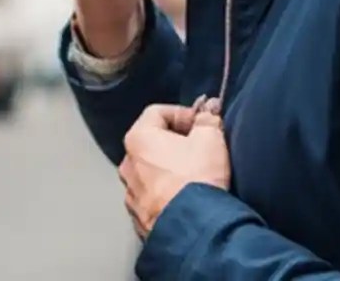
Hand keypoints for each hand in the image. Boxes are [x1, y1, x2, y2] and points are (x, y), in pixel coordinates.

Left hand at [119, 104, 229, 238]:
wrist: (193, 227)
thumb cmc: (196, 180)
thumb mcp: (211, 138)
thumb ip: (208, 119)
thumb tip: (209, 112)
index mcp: (139, 139)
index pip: (158, 112)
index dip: (183, 113)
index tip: (201, 122)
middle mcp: (128, 165)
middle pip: (152, 142)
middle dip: (177, 142)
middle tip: (201, 146)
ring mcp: (132, 194)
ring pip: (152, 172)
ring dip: (171, 169)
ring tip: (196, 175)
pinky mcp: (140, 217)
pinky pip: (154, 197)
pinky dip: (168, 193)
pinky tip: (188, 197)